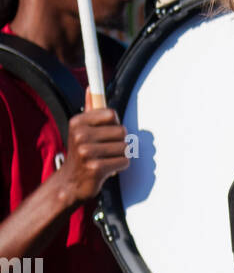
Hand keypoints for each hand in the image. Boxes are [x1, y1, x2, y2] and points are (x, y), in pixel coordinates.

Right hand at [56, 87, 128, 204]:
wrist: (70, 183)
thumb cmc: (80, 154)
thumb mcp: (80, 130)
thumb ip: (89, 110)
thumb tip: (91, 88)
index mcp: (77, 122)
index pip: (112, 114)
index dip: (114, 124)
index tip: (107, 133)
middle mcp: (80, 135)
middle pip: (122, 131)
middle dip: (120, 142)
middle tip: (107, 149)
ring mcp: (87, 152)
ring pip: (125, 147)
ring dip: (120, 155)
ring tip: (107, 159)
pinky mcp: (96, 168)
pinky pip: (124, 161)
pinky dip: (120, 166)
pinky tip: (109, 168)